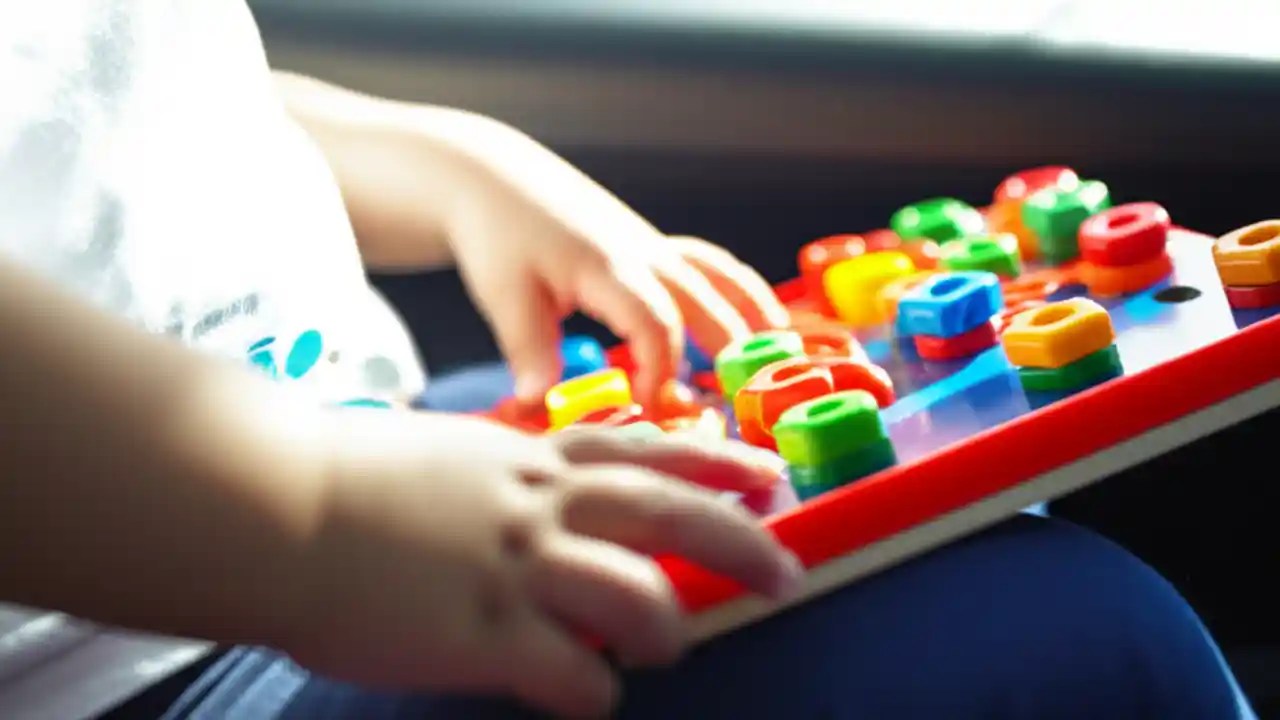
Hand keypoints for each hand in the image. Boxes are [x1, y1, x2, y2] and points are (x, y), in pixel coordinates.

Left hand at [275, 77, 788, 404]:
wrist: (495, 180)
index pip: (654, 322)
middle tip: (745, 397)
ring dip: (754, 314)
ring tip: (781, 353)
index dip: (662, 370)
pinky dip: (740, 291)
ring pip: (721, 276)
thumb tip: (538, 401)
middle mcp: (643, 253)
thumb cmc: (499, 234)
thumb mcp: (503, 294)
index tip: (653, 408)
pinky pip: (711, 266)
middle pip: (706, 299)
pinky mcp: (652, 246)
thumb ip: (529, 348)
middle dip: (731, 350)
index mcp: (607, 266)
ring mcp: (652, 246)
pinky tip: (756, 320)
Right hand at [283, 410, 801, 717]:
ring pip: (634, 594)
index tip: (765, 472)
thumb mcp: (450, 457)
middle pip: (667, 513)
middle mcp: (536, 504)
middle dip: (739, 540)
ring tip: (671, 645)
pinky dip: (591, 691)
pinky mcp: (479, 631)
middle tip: (787, 568)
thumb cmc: (350, 481)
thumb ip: (509, 478)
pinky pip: (565, 672)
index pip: (643, 451)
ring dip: (667, 626)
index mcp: (528, 459)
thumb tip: (550, 508)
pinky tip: (589, 698)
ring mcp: (512, 565)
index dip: (713, 459)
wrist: (273, 502)